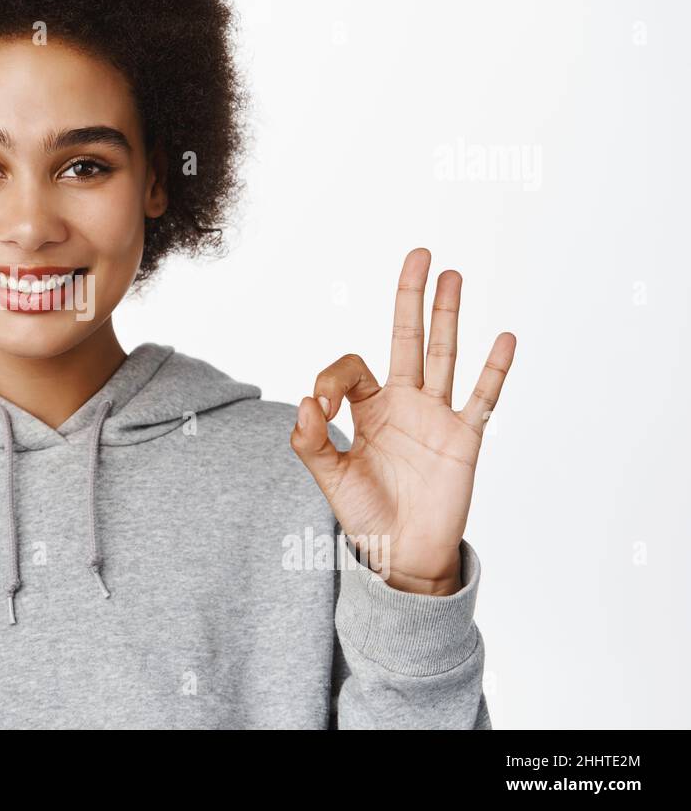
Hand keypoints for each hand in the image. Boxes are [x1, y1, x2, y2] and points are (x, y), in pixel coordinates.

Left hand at [290, 248, 515, 595]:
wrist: (401, 556)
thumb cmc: (365, 516)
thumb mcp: (328, 478)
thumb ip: (310, 443)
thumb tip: (306, 402)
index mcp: (367, 410)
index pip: (352, 368)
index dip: (332, 379)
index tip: (321, 409)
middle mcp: (403, 404)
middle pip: (407, 339)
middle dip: (410, 298)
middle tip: (419, 254)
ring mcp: (437, 417)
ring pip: (445, 355)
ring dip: (449, 316)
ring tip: (452, 274)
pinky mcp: (465, 439)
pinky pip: (483, 398)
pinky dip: (494, 370)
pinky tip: (504, 338)